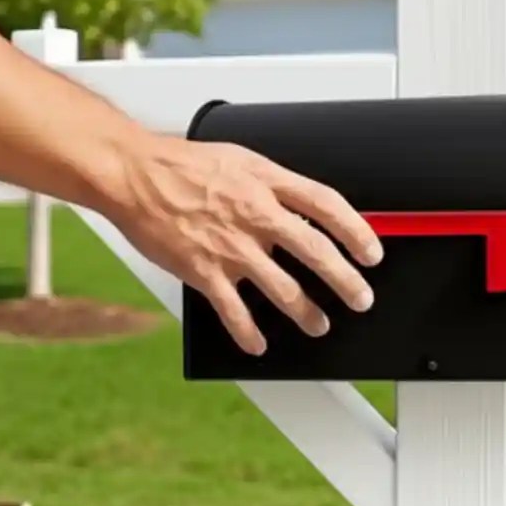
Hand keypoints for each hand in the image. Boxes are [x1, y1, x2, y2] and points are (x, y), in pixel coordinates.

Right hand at [101, 133, 382, 355]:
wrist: (134, 174)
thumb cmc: (185, 165)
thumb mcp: (243, 160)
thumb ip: (277, 186)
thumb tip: (310, 209)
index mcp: (268, 183)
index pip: (328, 206)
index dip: (357, 231)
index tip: (372, 251)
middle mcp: (255, 215)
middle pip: (316, 251)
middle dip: (345, 280)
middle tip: (361, 298)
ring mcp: (231, 246)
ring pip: (283, 288)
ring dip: (306, 312)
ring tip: (320, 324)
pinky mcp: (203, 271)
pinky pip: (233, 311)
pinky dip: (248, 333)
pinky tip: (258, 344)